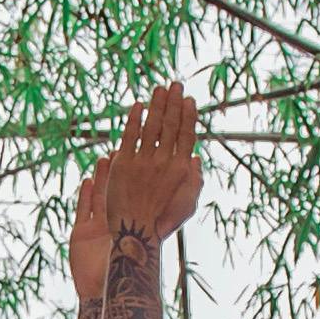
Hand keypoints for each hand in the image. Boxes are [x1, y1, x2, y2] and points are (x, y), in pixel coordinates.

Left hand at [98, 84, 202, 245]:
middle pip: (170, 125)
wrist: (135, 234)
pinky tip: (138, 106)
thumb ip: (195, 181)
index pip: (186, 135)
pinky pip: (129, 136)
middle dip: (173, 102)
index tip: (188, 100)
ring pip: (151, 126)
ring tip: (159, 89)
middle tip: (175, 84)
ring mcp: (142, 161)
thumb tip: (196, 157)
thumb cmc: (162, 222)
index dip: (188, 115)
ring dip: (156, 105)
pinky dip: (134, 119)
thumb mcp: (187, 205)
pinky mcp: (122, 164)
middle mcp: (163, 161)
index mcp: (181, 169)